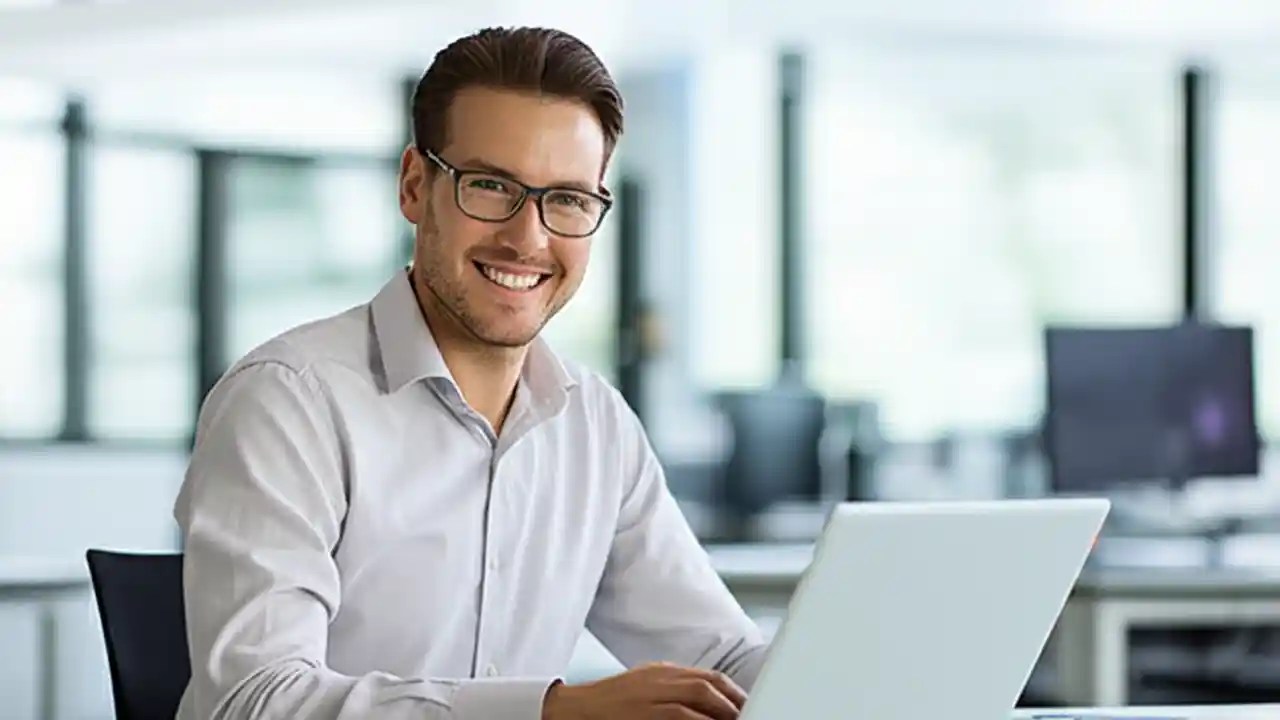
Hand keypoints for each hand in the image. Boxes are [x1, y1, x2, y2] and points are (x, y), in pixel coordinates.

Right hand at [542, 662, 746, 719]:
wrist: (572, 711)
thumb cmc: (610, 705)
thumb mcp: (645, 686)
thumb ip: (674, 689)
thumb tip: (709, 699)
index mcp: (662, 672)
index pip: (709, 677)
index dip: (734, 692)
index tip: (749, 707)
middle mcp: (658, 680)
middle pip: (708, 686)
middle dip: (734, 704)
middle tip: (750, 717)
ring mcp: (649, 696)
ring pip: (697, 699)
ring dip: (721, 714)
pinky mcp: (642, 713)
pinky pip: (678, 717)